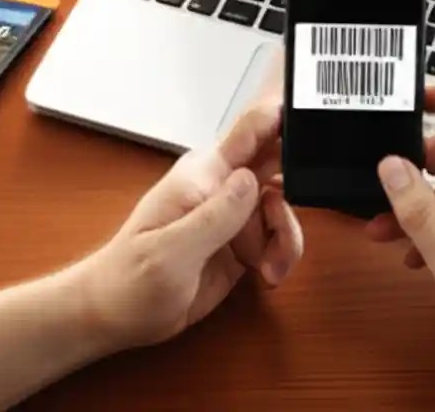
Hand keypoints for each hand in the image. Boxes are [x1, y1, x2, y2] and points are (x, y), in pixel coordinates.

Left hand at [71, 103, 302, 353]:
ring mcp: (233, 215)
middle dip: (298, 188)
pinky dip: (281, 256)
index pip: (250, 131)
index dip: (284, 118)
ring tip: (270, 268)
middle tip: (285, 222)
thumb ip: (216, 215)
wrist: (115, 316)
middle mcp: (223, 187)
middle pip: (279, 166)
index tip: (318, 121)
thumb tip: (251, 179)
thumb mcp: (172, 251)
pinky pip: (278, 237)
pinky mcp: (241, 242)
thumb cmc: (131, 279)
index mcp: (204, 174)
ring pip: (284, 207)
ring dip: (287, 236)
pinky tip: (267, 276)